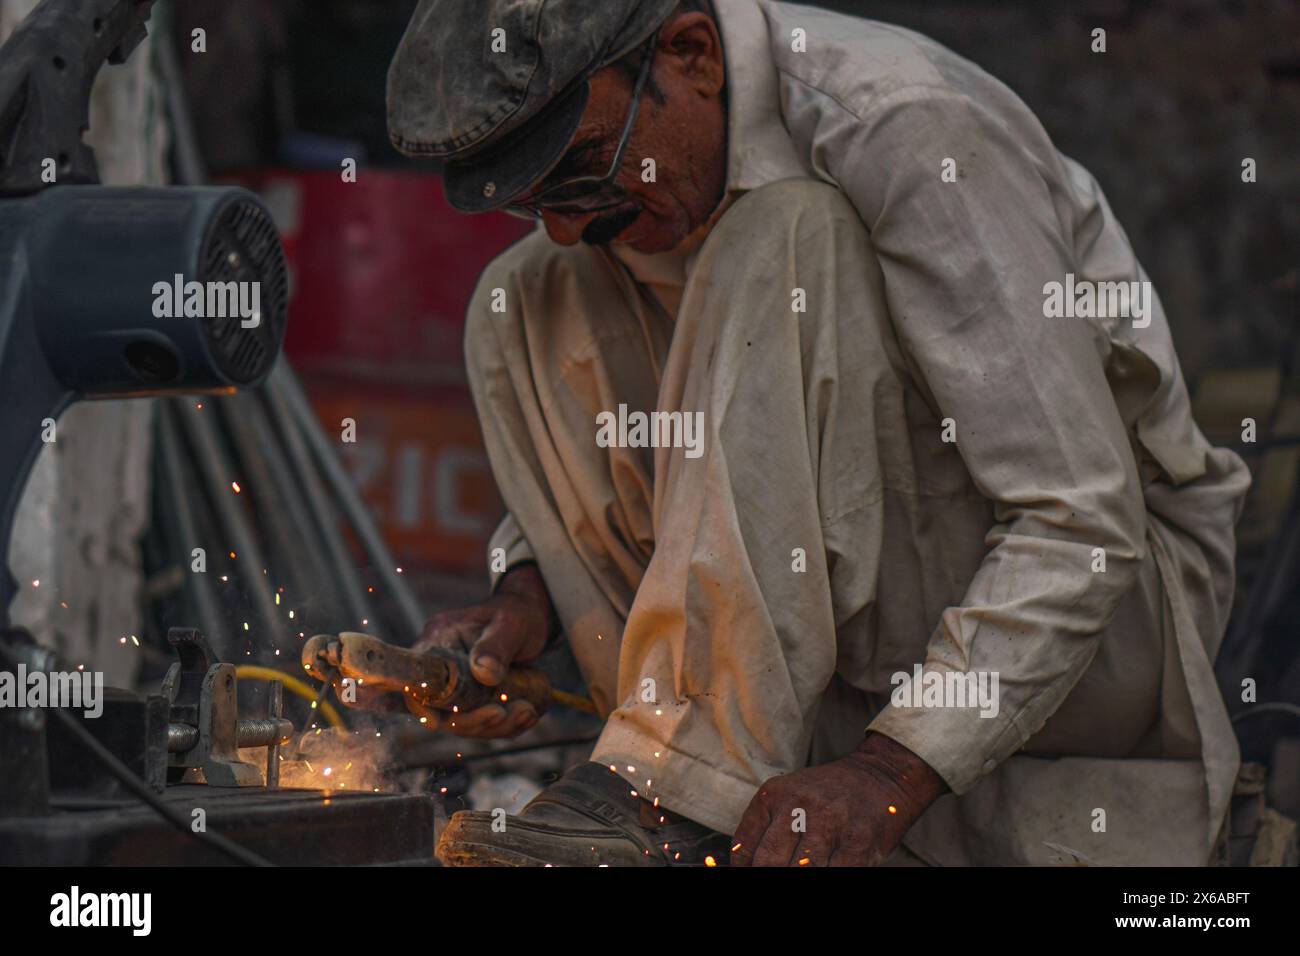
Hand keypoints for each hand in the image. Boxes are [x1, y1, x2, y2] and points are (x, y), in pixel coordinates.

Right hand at [413, 564, 556, 737]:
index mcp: (439, 640)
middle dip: (473, 721)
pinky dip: (505, 724)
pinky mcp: (475, 698)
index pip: (416, 679)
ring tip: (527, 712)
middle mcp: (442, 666)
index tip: (438, 722)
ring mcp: (458, 685)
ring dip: (495, 726)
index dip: (420, 704)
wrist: (530, 617)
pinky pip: (483, 720)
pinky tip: (527, 714)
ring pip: (465, 721)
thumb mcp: (509, 625)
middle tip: (504, 714)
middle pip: (441, 709)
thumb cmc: (517, 613)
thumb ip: (495, 647)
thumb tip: (483, 673)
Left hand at [731, 732, 946, 866]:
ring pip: (800, 870)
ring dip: (796, 878)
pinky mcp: (857, 842)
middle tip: (770, 883)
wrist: (880, 777)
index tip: (748, 874)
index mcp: (773, 795)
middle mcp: (798, 805)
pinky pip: (834, 873)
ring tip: (797, 873)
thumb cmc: (827, 795)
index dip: (744, 869)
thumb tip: (744, 865)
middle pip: (768, 862)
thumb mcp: (789, 797)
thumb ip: (767, 828)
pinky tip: (825, 873)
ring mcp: (829, 824)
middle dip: (766, 876)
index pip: (744, 847)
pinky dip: (828, 877)